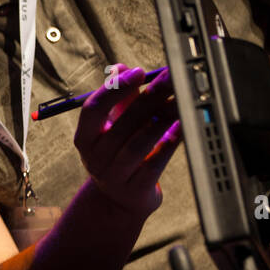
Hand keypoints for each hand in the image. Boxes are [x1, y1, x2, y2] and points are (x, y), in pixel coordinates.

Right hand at [73, 64, 182, 216]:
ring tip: (180, 100)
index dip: (115, 89)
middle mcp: (95, 157)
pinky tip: (183, 126)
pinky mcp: (136, 189)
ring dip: (162, 118)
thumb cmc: (116, 156)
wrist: (117, 201)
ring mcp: (114, 175)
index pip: (93, 109)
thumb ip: (117, 98)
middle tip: (171, 79)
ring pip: (139, 142)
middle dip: (150, 96)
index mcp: (85, 138)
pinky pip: (156, 162)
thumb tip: (119, 68)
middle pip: (123, 123)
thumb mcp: (111, 128)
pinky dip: (170, 142)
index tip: (138, 72)